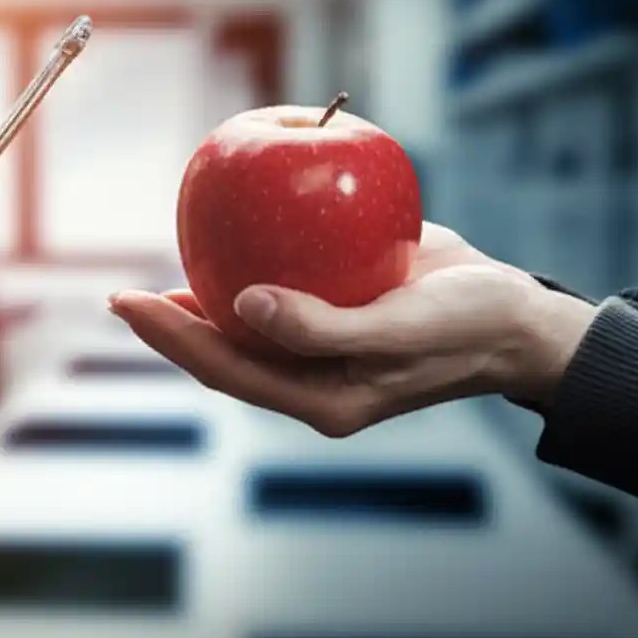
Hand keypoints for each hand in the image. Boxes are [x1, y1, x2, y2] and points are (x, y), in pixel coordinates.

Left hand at [109, 223, 597, 437]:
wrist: (517, 317)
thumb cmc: (470, 326)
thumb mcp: (404, 327)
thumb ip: (326, 328)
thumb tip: (243, 306)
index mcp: (322, 396)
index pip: (228, 368)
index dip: (172, 339)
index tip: (129, 303)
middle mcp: (314, 377)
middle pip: (224, 353)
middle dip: (170, 328)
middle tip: (120, 293)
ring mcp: (324, 349)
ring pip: (246, 328)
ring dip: (201, 302)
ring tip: (155, 274)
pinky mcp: (338, 315)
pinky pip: (281, 295)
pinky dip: (250, 269)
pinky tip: (229, 241)